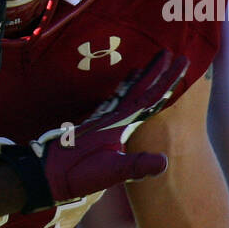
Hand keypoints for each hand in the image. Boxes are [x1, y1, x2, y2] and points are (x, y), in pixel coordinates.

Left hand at [0, 50, 188, 212]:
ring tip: (147, 66)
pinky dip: (122, 92)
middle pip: (137, 89)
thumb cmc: (76, 174)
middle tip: (169, 52)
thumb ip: (136, 166)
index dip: (167, 80)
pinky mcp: (93, 128)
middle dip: (155, 71)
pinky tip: (120, 92)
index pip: (149, 97)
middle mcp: (110, 117)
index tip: (182, 61)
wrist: (46, 175)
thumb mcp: (109, 173)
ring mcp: (101, 121)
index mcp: (118, 124)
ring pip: (124, 94)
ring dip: (138, 79)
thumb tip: (164, 162)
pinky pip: (113, 103)